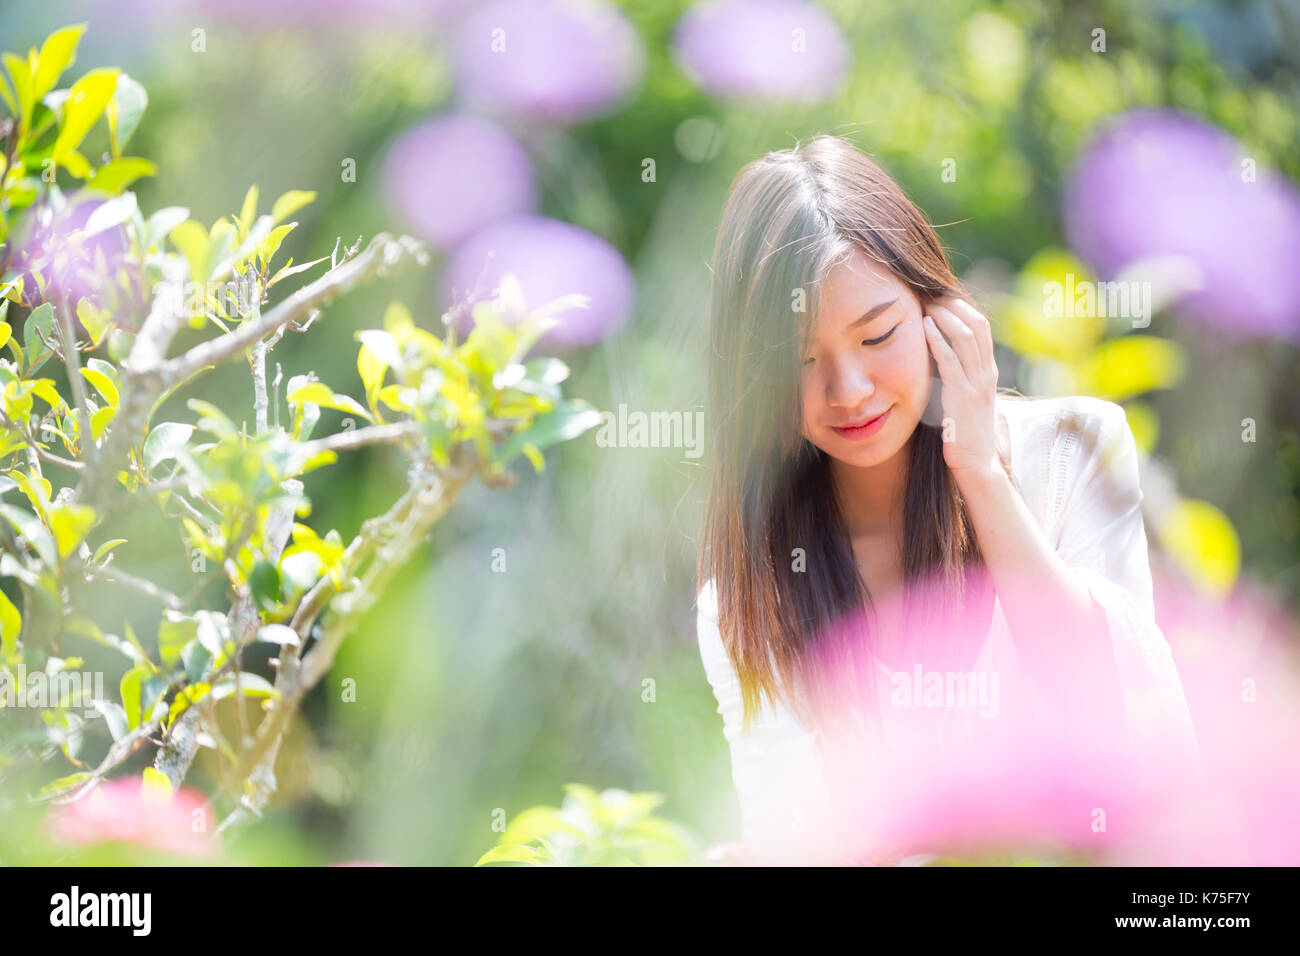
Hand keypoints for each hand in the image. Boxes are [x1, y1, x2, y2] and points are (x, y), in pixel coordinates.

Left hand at [921, 295, 999, 477]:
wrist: (977, 465)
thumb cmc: (964, 434)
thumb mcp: (964, 400)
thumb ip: (956, 379)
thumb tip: (935, 360)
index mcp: (988, 372)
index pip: (982, 327)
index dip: (963, 308)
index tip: (941, 297)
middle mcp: (987, 373)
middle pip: (977, 324)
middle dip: (954, 305)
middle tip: (931, 293)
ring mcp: (977, 384)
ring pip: (966, 336)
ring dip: (945, 316)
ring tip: (926, 304)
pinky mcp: (962, 397)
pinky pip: (950, 360)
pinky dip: (937, 339)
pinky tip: (923, 326)